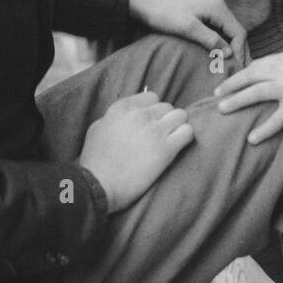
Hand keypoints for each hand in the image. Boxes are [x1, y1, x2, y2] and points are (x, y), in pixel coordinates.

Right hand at [78, 91, 193, 213]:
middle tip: (159, 136)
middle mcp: (141, 114)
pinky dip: (185, 138)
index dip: (153, 110)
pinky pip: (188, 132)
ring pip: (181, 116)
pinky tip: (177, 147)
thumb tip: (128, 116)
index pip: (152, 97)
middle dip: (165, 119)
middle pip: (167, 107)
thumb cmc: (94, 160)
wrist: (99, 185)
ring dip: (177, 127)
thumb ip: (115, 117)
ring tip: (170, 140)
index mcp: (123, 107)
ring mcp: (155, 130)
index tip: (149, 123)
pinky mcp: (167, 148)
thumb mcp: (97, 128)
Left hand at [128, 0, 247, 64]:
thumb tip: (229, 54)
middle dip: (239, 51)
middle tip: (240, 71)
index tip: (238, 70)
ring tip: (232, 65)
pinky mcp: (203, 11)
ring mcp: (211, 7)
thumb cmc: (163, 13)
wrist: (144, 0)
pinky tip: (220, 53)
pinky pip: (219, 28)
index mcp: (218, 7)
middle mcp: (218, 5)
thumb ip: (210, 40)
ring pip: (228, 30)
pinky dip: (222, 41)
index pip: (238, 33)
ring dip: (231, 47)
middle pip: (236, 31)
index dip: (240, 52)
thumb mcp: (188, 28)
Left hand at [214, 51, 282, 144]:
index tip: (228, 84)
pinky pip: (276, 118)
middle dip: (230, 85)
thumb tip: (266, 82)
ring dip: (237, 100)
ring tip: (222, 109)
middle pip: (250, 75)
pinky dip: (263, 129)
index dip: (239, 75)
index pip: (256, 65)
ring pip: (256, 92)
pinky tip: (252, 139)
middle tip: (216, 95)